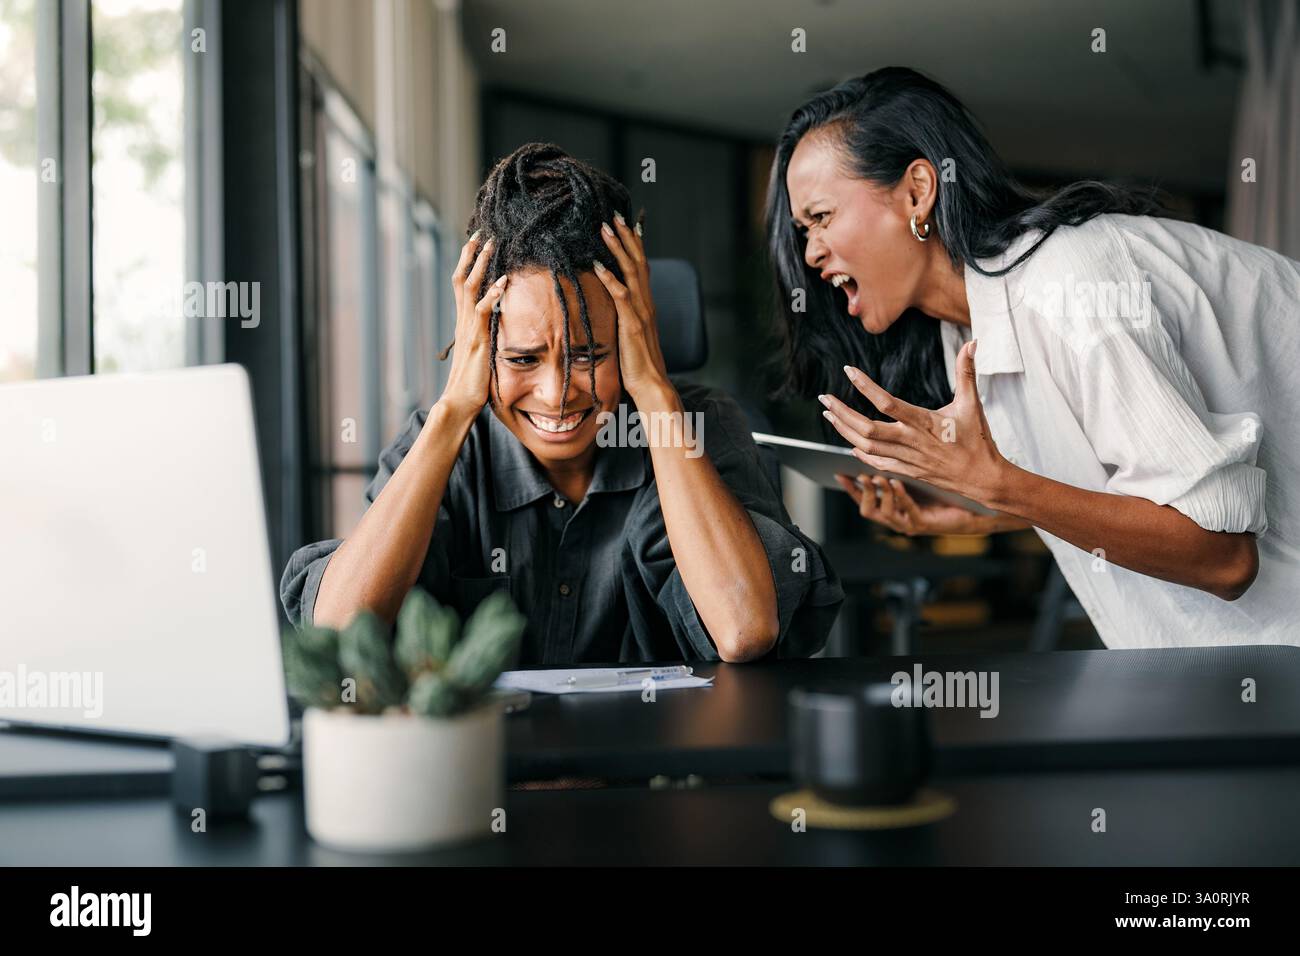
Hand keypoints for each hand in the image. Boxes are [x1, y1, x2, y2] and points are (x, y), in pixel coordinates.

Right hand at [438, 233, 506, 418]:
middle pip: (462, 279)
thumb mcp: (482, 351)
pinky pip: (482, 312)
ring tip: (492, 245)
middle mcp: (463, 321)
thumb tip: (499, 323)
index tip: (478, 243)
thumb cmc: (472, 381)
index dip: (468, 262)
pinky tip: (503, 282)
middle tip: (483, 232)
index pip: (463, 285)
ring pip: (470, 288)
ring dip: (481, 265)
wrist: (459, 401)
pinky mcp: (477, 341)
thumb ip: (487, 334)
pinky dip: (492, 295)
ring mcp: (468, 329)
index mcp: (464, 322)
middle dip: (472, 254)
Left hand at [591, 213, 670, 402]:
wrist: (652, 385)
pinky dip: (610, 279)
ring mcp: (641, 313)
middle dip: (626, 237)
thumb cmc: (640, 365)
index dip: (635, 245)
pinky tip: (597, 265)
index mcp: (647, 306)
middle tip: (614, 215)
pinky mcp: (632, 325)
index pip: (642, 268)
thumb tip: (616, 309)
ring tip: (605, 228)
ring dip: (617, 248)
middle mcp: (647, 304)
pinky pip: (621, 296)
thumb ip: (628, 319)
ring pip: (631, 272)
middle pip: (638, 262)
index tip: (627, 225)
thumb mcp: (633, 336)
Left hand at [819, 340, 1009, 509]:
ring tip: (829, 415)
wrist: (982, 478)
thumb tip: (973, 343)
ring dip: (844, 431)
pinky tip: (849, 443)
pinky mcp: (906, 470)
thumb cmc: (977, 440)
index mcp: (924, 422)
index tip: (849, 371)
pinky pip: (876, 462)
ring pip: (866, 447)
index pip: (887, 403)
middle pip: (866, 428)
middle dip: (842, 413)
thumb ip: (966, 372)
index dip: (865, 386)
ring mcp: (906, 458)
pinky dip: (860, 453)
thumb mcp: (972, 404)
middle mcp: (911, 441)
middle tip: (824, 398)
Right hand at [834, 473, 1000, 535]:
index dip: (849, 487)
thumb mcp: (921, 476)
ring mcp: (906, 522)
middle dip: (857, 489)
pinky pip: (906, 512)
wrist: (974, 510)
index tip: (838, 471)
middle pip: (865, 507)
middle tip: (854, 471)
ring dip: (876, 493)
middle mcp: (895, 517)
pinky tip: (896, 482)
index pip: (863, 497)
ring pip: (880, 512)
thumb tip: (889, 437)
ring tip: (874, 476)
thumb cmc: (946, 493)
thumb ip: (903, 462)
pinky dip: (899, 497)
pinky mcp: (921, 524)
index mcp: (892, 506)